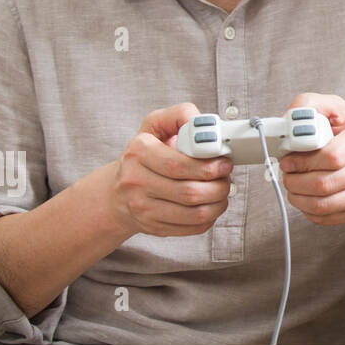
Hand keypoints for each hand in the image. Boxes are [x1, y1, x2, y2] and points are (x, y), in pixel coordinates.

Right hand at [109, 102, 232, 237]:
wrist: (118, 191)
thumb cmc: (144, 155)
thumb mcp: (155, 126)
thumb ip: (180, 116)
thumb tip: (202, 121)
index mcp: (138, 153)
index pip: (177, 165)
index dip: (207, 166)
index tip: (224, 163)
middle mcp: (135, 182)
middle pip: (189, 192)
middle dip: (218, 186)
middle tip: (226, 177)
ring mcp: (143, 208)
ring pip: (194, 213)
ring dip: (218, 203)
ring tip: (222, 190)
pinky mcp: (153, 227)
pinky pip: (192, 228)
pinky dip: (210, 217)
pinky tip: (212, 204)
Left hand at [276, 93, 344, 224]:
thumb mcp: (330, 109)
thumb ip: (308, 105)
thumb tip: (288, 119)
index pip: (332, 156)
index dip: (303, 162)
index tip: (287, 161)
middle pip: (325, 184)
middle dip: (296, 182)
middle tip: (286, 176)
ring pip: (324, 204)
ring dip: (298, 199)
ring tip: (293, 187)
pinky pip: (328, 218)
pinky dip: (308, 211)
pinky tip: (305, 197)